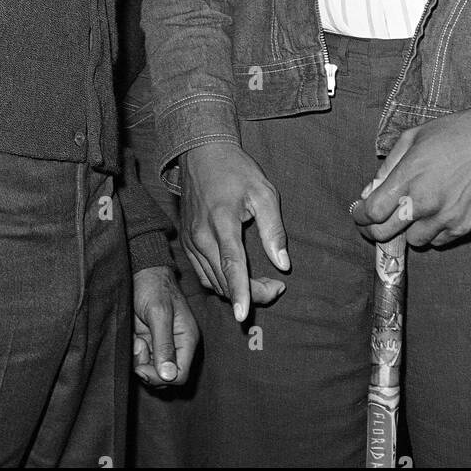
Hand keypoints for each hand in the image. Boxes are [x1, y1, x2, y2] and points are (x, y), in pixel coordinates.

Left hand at [131, 266, 198, 387]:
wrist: (141, 272)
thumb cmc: (153, 287)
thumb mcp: (159, 314)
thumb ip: (164, 344)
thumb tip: (169, 376)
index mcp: (188, 339)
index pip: (180, 375)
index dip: (161, 377)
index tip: (142, 366)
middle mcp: (178, 346)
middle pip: (166, 378)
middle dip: (149, 370)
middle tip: (139, 348)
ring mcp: (164, 345)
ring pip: (153, 372)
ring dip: (141, 362)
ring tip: (137, 340)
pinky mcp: (151, 343)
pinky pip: (144, 362)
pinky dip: (136, 356)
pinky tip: (135, 339)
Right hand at [178, 142, 288, 321]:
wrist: (201, 153)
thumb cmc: (236, 170)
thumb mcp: (263, 192)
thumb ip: (273, 229)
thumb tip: (283, 263)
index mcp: (222, 222)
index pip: (232, 266)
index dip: (240, 293)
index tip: (244, 316)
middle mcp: (201, 235)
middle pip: (224, 279)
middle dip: (251, 293)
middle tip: (276, 287)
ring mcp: (191, 240)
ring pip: (212, 280)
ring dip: (235, 290)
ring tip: (262, 285)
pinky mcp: (187, 242)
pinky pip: (203, 272)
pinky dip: (220, 282)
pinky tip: (237, 277)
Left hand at [352, 110, 470, 248]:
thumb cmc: (454, 133)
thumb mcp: (413, 137)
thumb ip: (388, 166)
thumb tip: (370, 191)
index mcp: (409, 177)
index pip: (372, 212)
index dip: (360, 216)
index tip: (359, 214)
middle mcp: (425, 202)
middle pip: (385, 234)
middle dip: (374, 230)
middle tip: (374, 224)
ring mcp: (446, 217)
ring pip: (414, 241)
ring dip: (409, 230)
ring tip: (416, 212)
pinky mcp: (465, 226)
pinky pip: (439, 241)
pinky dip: (433, 232)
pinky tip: (438, 213)